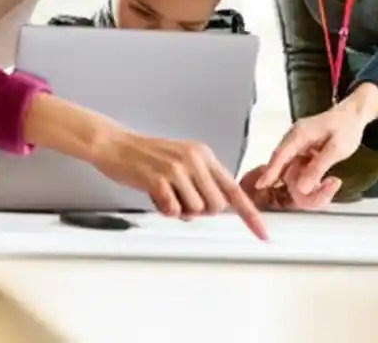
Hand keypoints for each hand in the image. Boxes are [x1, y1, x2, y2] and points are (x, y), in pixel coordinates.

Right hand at [91, 131, 267, 239]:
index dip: (250, 214)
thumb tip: (215, 208)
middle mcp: (195, 159)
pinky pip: (173, 210)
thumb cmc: (147, 157)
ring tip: (163, 193)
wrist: (115, 145)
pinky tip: (154, 195)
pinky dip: (164, 210)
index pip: (234, 189)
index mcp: (204, 155)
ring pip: (195, 210)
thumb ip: (202, 181)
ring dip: (179, 210)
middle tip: (180, 198)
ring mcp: (177, 168)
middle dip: (200, 210)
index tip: (262, 233)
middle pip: (216, 206)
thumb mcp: (181, 161)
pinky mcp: (159, 178)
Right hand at [256, 83, 377, 196]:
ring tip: (331, 184)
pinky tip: (326, 183)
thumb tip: (302, 188)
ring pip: (293, 171)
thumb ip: (318, 168)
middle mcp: (293, 140)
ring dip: (308, 183)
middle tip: (324, 190)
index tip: (260, 185)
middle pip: (285, 168)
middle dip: (300, 185)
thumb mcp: (336, 149)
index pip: (280, 155)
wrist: (354, 115)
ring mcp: (297, 146)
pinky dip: (310, 179)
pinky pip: (300, 169)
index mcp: (299, 135)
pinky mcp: (302, 152)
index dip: (270, 172)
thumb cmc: (346, 128)